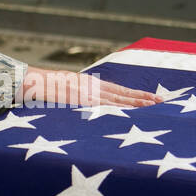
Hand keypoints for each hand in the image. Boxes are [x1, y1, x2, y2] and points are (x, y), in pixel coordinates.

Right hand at [18, 67, 160, 108]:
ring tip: (154, 105)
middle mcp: (92, 88)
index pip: (118, 90)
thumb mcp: (66, 91)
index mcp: (90, 85)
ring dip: (137, 103)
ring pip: (118, 100)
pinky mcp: (83, 101)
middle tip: (162, 100)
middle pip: (123, 94)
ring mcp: (88, 94)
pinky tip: (133, 112)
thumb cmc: (46, 91)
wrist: (33, 83)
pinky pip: (105, 106)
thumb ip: (78, 97)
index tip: (151, 97)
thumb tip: (85, 105)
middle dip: (143, 98)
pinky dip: (120, 109)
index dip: (135, 94)